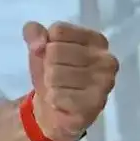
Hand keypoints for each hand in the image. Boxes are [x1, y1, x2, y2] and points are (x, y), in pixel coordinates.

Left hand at [23, 20, 117, 140]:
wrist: (54, 110)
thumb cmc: (52, 73)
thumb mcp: (39, 47)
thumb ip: (33, 32)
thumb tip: (38, 44)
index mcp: (96, 41)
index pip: (58, 30)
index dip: (46, 44)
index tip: (54, 56)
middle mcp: (106, 59)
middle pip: (55, 50)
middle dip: (48, 65)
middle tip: (57, 76)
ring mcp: (104, 82)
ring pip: (55, 73)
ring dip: (50, 83)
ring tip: (60, 88)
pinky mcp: (95, 103)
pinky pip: (58, 95)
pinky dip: (53, 98)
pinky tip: (63, 101)